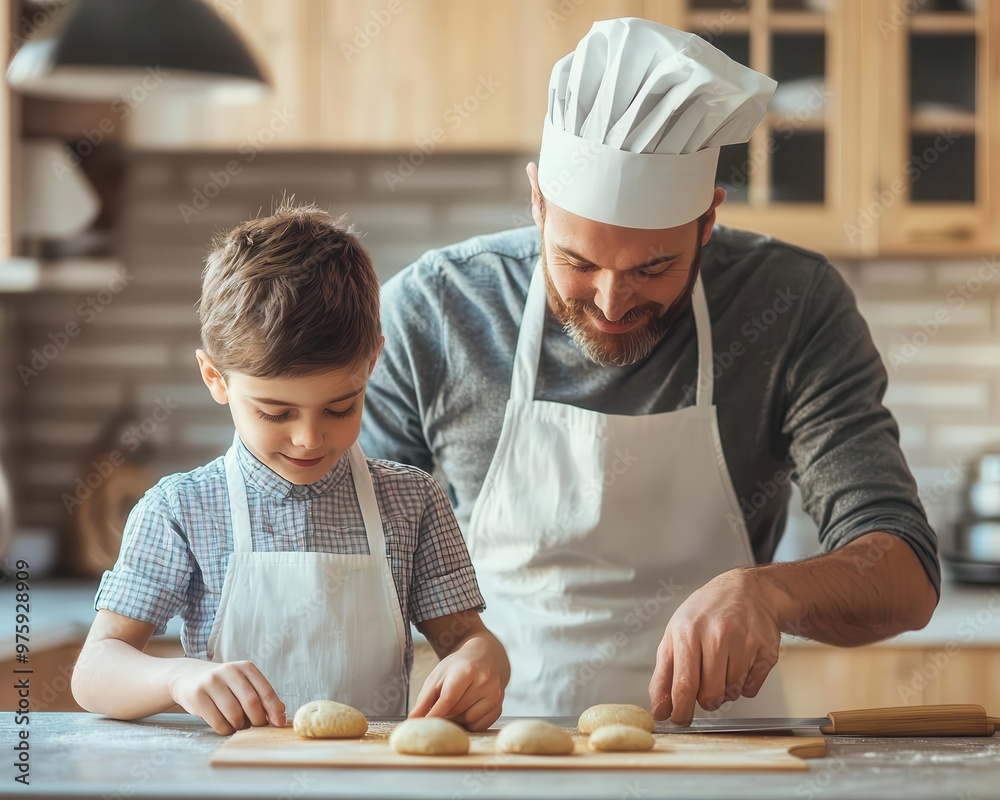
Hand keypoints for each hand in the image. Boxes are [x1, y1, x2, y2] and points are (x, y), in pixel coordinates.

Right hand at [168, 658, 285, 734]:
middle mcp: (229, 671)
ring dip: (241, 726)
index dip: (274, 709)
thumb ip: (261, 696)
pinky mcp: (198, 696)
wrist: (190, 678)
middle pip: (251, 702)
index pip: (265, 690)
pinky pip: (218, 722)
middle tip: (257, 726)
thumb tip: (281, 714)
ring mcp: (212, 682)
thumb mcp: (243, 684)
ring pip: (234, 715)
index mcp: (246, 667)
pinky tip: (226, 725)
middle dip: (258, 720)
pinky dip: (226, 729)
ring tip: (240, 723)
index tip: (280, 723)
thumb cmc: (224, 685)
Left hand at [408, 636, 505, 730]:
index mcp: (467, 670)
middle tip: (439, 708)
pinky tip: (467, 709)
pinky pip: (480, 725)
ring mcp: (495, 694)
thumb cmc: (457, 667)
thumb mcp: (437, 677)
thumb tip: (411, 722)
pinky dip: (470, 723)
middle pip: (457, 711)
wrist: (485, 656)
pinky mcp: (500, 705)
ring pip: (469, 720)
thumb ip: (424, 701)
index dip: (434, 714)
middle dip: (445, 713)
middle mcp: (485, 682)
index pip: (448, 699)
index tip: (422, 726)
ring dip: (457, 719)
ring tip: (454, 706)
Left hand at [648, 570, 780, 723]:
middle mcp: (717, 635)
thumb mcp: (675, 634)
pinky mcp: (766, 649)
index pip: (684, 684)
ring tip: (722, 666)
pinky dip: (744, 684)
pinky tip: (740, 662)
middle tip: (704, 689)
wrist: (744, 590)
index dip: (681, 709)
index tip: (680, 719)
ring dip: (725, 690)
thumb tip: (659, 709)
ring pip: (732, 693)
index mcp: (688, 632)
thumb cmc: (705, 614)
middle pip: (710, 694)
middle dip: (705, 700)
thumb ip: (664, 673)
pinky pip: (752, 688)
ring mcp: (744, 641)